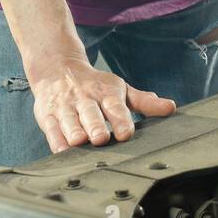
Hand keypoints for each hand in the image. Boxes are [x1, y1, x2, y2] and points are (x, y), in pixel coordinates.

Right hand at [28, 57, 175, 153]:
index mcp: (106, 93)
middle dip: (95, 126)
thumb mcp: (120, 90)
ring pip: (69, 120)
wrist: (58, 68)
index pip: (115, 107)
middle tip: (101, 138)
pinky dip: (55, 140)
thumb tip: (170, 108)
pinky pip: (51, 128)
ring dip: (74, 131)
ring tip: (79, 141)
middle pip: (91, 113)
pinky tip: (61, 149)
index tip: (126, 133)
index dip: (121, 120)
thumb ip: (144, 102)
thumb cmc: (95, 85)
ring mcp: (65, 107)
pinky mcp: (47, 115)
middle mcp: (85, 99)